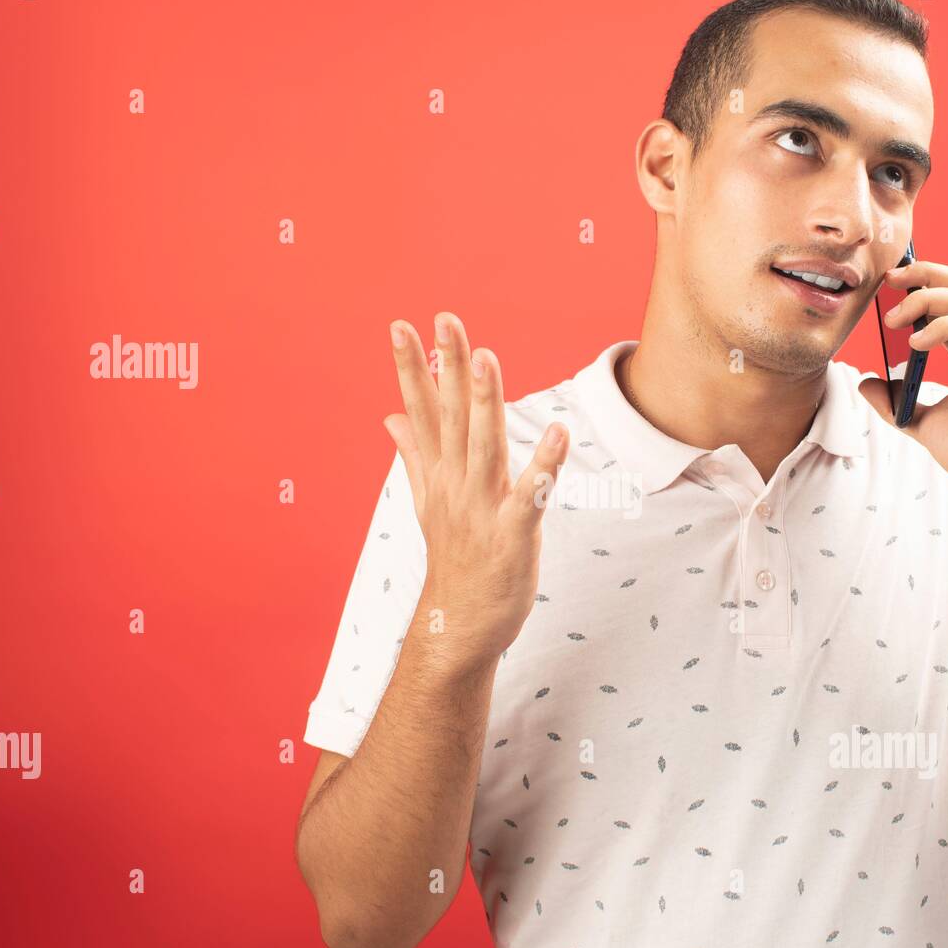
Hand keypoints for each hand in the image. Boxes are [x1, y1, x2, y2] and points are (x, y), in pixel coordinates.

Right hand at [383, 311, 568, 663]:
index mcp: (439, 475)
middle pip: (452, 418)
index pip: (423, 412)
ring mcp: (482, 511)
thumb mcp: (428, 501)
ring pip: (484, 447)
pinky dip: (543, 466)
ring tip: (488, 357)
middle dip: (448, 367)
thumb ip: (414, 454)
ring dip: (486, 402)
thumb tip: (390, 417)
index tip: (401, 325)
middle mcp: (455, 486)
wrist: (458, 628)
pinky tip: (558, 430)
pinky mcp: (512, 537)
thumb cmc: (454, 559)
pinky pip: (529, 497)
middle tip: (445, 319)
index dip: (412, 368)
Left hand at [857, 261, 947, 518]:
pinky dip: (945, 325)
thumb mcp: (920, 423)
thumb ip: (894, 401)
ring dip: (929, 298)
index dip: (922, 289)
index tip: (886, 289)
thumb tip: (864, 382)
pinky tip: (916, 342)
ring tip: (894, 318)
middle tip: (889, 280)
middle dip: (927, 275)